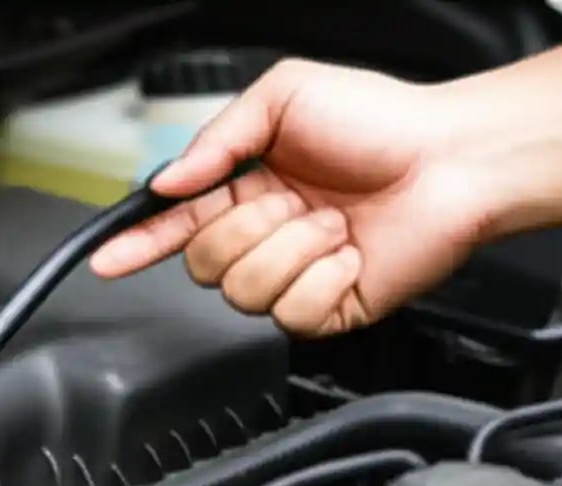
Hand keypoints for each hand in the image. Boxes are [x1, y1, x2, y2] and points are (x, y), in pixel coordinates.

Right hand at [90, 60, 498, 335]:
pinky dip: (325, 276)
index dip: (136, 243)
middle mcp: (266, 236)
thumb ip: (217, 139)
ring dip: (292, 248)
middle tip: (293, 199)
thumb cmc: (385, 120)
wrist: (456, 159)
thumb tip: (168, 182)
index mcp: (248, 187)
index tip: (106, 257)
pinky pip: (293, 314)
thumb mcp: (284, 96)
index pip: (175, 225)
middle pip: (202, 265)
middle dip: (246, 228)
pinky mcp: (329, 309)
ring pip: (244, 292)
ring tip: (333, 222)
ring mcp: (297, 276)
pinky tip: (350, 252)